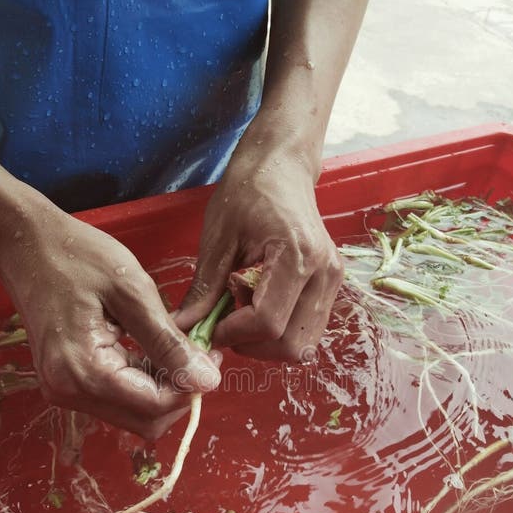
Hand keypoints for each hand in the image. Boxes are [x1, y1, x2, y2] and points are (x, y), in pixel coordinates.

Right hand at [0, 187, 220, 438]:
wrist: (26, 245)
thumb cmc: (76, 257)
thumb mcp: (132, 293)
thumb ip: (168, 342)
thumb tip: (206, 381)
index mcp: (83, 371)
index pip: (154, 406)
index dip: (191, 387)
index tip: (210, 356)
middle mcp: (68, 391)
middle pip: (144, 422)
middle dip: (179, 393)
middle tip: (199, 354)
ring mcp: (64, 390)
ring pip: (133, 415)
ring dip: (163, 390)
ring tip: (177, 349)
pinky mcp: (67, 383)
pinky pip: (117, 400)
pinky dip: (143, 383)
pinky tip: (153, 351)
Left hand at [175, 152, 342, 360]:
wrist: (281, 167)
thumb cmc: (247, 192)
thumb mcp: (217, 238)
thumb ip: (203, 289)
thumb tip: (180, 328)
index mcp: (296, 256)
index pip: (268, 322)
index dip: (234, 334)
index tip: (211, 325)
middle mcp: (323, 273)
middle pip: (291, 345)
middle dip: (253, 345)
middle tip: (227, 323)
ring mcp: (332, 281)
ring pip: (303, 345)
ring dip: (268, 342)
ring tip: (244, 313)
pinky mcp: (331, 286)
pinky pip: (307, 330)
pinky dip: (281, 332)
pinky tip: (261, 307)